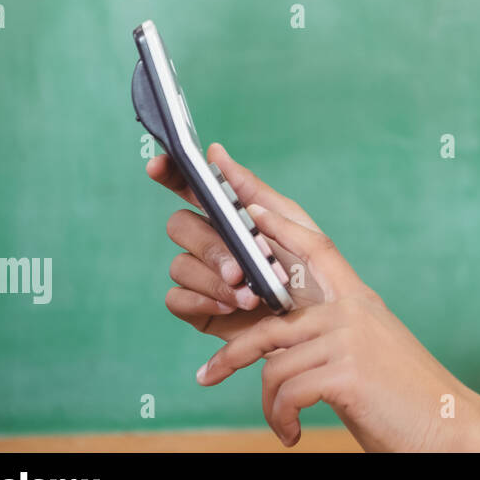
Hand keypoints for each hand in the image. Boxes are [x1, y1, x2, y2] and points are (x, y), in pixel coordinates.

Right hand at [150, 142, 326, 341]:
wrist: (321, 327)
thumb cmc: (312, 272)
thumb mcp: (291, 225)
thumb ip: (251, 190)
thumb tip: (216, 152)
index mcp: (232, 215)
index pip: (191, 186)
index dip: (170, 172)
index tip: (158, 166)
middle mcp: (211, 241)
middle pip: (180, 226)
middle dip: (210, 247)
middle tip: (240, 270)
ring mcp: (202, 275)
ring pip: (179, 265)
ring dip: (215, 281)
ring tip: (250, 296)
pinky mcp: (198, 308)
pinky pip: (175, 299)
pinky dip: (202, 302)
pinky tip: (231, 308)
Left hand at [194, 203, 471, 451]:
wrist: (449, 431)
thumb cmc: (402, 399)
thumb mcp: (364, 357)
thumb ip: (329, 337)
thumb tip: (280, 338)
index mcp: (358, 299)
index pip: (311, 241)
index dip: (273, 213)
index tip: (239, 187)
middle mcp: (354, 307)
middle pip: (269, 298)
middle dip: (229, 325)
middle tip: (205, 375)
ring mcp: (350, 336)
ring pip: (269, 354)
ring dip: (264, 401)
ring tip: (274, 424)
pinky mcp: (346, 371)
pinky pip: (285, 388)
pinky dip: (281, 417)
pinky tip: (292, 433)